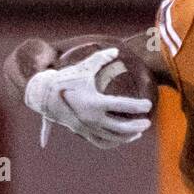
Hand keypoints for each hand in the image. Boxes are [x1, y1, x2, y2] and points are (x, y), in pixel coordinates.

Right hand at [24, 49, 152, 148]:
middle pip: (122, 127)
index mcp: (95, 101)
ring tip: (138, 131)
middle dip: (137, 125)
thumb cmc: (67, 78)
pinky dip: (114, 143)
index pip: (123, 106)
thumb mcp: (84, 67)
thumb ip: (101, 58)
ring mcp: (88, 128)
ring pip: (113, 138)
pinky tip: (124, 139)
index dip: (139, 106)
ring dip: (128, 136)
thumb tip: (117, 50)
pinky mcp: (83, 133)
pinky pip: (102, 143)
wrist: (45, 95)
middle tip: (147, 122)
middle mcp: (92, 118)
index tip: (148, 105)